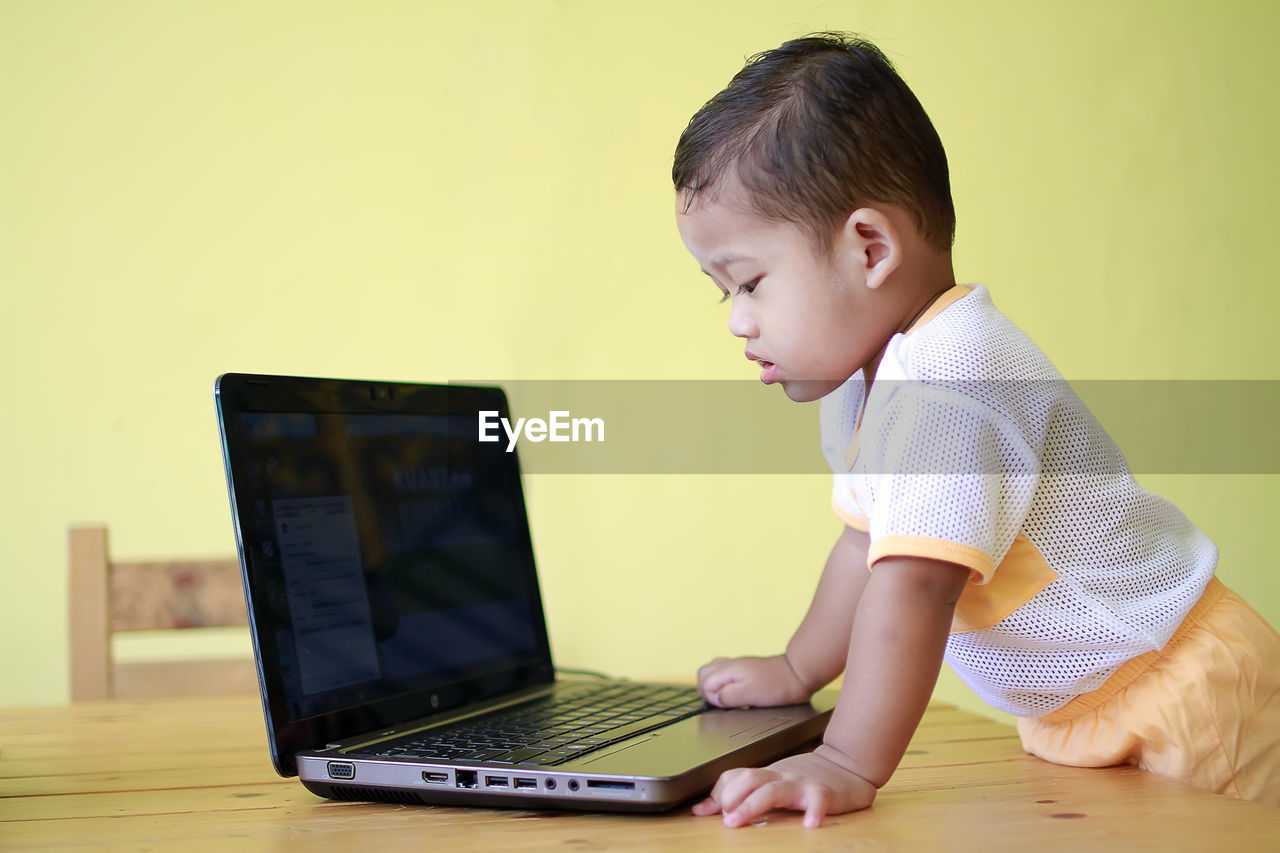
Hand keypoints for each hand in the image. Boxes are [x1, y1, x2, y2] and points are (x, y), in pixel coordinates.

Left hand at [691, 747, 876, 827]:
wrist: (846, 765)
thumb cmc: (804, 777)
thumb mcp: (770, 782)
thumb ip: (737, 794)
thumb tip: (699, 810)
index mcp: (767, 775)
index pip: (735, 777)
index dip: (718, 792)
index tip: (705, 812)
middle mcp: (781, 777)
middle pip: (750, 780)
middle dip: (731, 799)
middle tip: (724, 819)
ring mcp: (802, 784)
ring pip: (774, 791)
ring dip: (753, 806)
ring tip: (738, 821)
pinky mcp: (825, 795)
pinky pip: (818, 802)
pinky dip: (813, 812)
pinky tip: (809, 824)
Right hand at [696, 654, 811, 707]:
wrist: (797, 674)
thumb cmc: (778, 685)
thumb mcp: (751, 694)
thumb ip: (729, 696)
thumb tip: (715, 699)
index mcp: (729, 670)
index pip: (705, 683)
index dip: (712, 697)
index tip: (725, 704)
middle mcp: (730, 665)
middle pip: (703, 673)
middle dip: (706, 689)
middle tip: (721, 702)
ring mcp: (737, 666)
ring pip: (712, 670)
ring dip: (713, 684)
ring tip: (724, 697)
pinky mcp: (745, 669)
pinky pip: (724, 671)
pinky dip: (722, 681)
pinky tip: (733, 690)